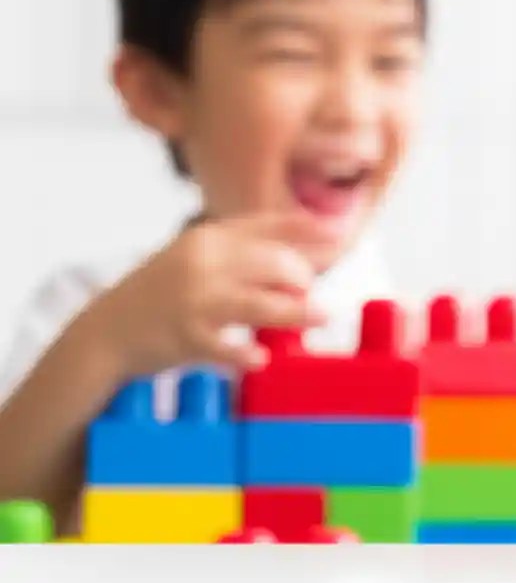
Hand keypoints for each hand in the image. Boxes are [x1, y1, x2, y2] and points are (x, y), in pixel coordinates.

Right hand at [93, 214, 335, 375]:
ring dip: (298, 312)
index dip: (309, 228)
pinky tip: (262, 358)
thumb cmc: (166, 293)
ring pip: (262, 305)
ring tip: (322, 316)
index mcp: (209, 237)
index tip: (340, 234)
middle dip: (303, 279)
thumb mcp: (200, 258)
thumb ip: (246, 250)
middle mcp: (203, 262)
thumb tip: (309, 249)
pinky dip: (250, 354)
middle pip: (276, 264)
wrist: (107, 330)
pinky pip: (231, 347)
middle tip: (311, 295)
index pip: (269, 224)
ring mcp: (195, 300)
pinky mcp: (187, 337)